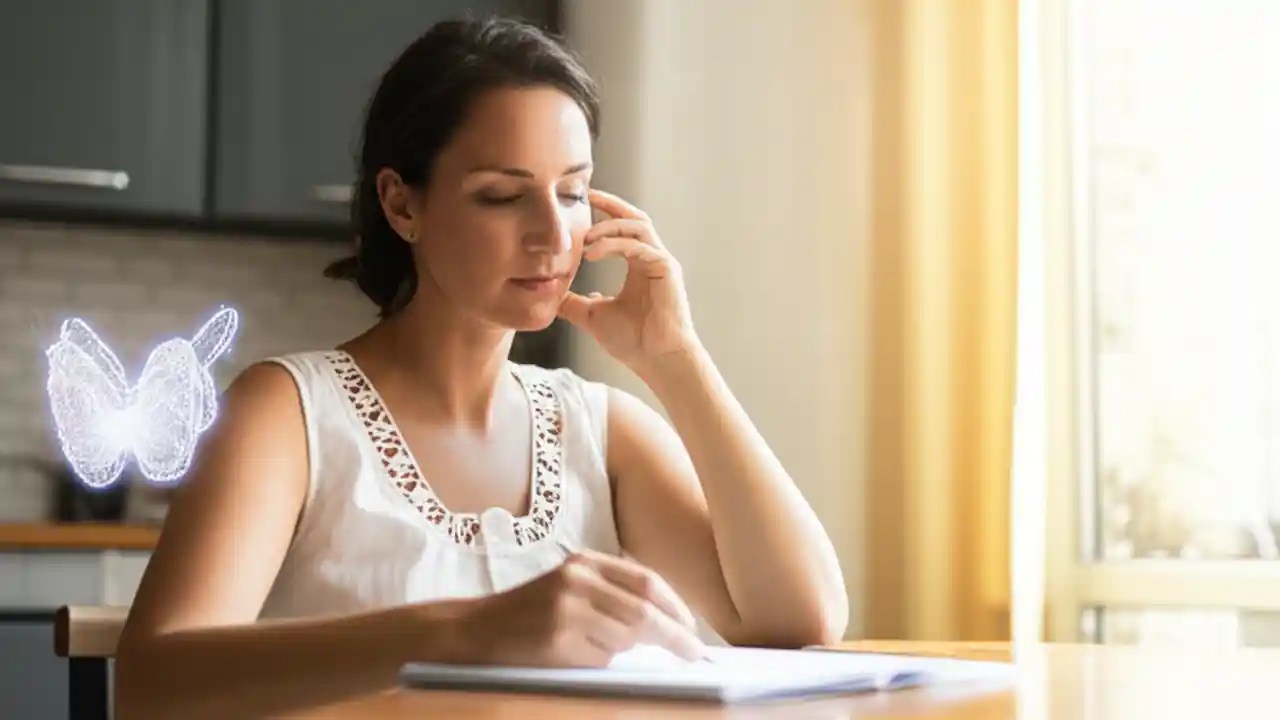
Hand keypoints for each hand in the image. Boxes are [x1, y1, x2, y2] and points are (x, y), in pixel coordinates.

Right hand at [460, 548, 706, 667]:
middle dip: (675, 635)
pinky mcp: (557, 641)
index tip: (692, 630)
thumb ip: (610, 595)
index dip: (676, 608)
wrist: (473, 631)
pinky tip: (589, 659)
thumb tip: (667, 624)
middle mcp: (576, 580)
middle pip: (644, 611)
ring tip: (626, 654)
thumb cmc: (529, 614)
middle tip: (694, 654)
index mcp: (584, 563)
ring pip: (626, 637)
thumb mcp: (569, 587)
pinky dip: (605, 664)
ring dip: (633, 652)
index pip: (646, 582)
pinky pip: (601, 659)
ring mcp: (566, 610)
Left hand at [558, 190, 699, 368]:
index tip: (580, 202)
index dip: (604, 212)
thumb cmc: (633, 341)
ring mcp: (661, 262)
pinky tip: (593, 253)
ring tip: (584, 237)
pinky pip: (640, 247)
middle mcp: (652, 258)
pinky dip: (616, 245)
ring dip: (609, 226)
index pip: (623, 228)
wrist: (656, 360)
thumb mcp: (592, 315)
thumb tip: (551, 295)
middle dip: (611, 204)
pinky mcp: (666, 270)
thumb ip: (573, 302)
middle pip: (634, 217)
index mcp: (638, 264)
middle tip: (585, 195)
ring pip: (638, 227)